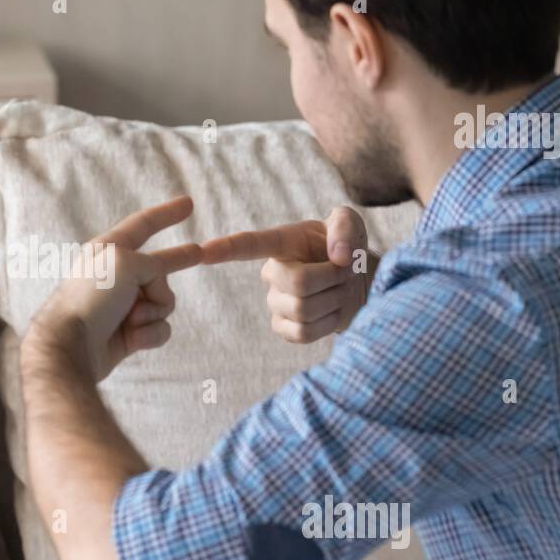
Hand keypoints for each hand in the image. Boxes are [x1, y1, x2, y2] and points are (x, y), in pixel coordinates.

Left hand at [22, 196, 202, 382]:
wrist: (72, 347)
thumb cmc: (92, 299)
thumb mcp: (125, 263)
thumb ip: (152, 266)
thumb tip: (155, 293)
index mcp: (109, 250)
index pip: (143, 225)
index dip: (167, 214)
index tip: (188, 204)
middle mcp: (116, 276)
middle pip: (159, 266)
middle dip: (178, 260)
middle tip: (200, 252)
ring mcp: (123, 306)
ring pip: (164, 302)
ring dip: (154, 311)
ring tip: (132, 318)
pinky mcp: (129, 334)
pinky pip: (159, 329)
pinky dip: (150, 334)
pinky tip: (133, 338)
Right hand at [200, 205, 376, 343]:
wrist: (358, 284)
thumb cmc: (348, 249)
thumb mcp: (352, 226)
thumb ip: (345, 229)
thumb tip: (338, 256)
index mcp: (283, 242)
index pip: (250, 245)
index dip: (226, 249)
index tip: (201, 252)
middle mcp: (272, 272)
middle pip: (299, 284)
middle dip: (334, 279)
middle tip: (347, 271)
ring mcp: (274, 302)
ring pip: (304, 310)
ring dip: (336, 300)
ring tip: (341, 289)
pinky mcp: (282, 328)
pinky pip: (303, 333)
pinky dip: (328, 323)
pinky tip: (331, 311)